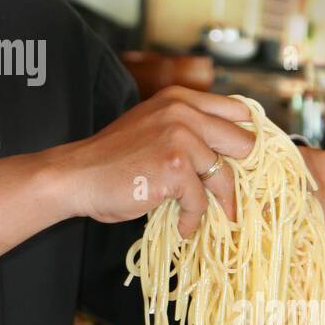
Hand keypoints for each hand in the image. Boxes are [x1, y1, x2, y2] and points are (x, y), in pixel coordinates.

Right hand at [58, 85, 254, 235]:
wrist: (77, 175)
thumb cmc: (113, 159)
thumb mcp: (154, 127)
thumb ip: (189, 128)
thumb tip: (233, 152)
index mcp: (181, 98)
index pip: (239, 111)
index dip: (248, 139)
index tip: (248, 164)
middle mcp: (184, 111)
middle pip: (243, 143)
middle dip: (242, 173)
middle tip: (233, 196)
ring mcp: (181, 138)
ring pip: (224, 177)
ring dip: (215, 204)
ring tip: (200, 217)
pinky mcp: (175, 167)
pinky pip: (201, 201)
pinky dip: (192, 219)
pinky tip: (182, 225)